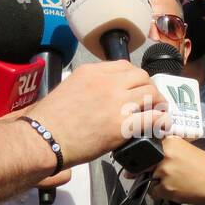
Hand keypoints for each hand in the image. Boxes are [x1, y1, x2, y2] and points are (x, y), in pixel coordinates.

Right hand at [32, 61, 167, 166]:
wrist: (42, 138)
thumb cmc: (48, 120)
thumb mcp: (67, 88)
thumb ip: (88, 87)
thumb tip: (100, 96)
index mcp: (92, 72)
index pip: (124, 66)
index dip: (134, 78)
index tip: (136, 87)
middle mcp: (107, 83)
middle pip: (141, 77)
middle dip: (148, 88)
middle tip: (150, 100)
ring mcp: (116, 103)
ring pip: (150, 94)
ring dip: (157, 103)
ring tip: (157, 112)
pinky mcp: (122, 125)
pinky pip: (152, 117)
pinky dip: (160, 121)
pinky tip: (161, 126)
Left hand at [149, 136, 204, 204]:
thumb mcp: (187, 150)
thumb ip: (170, 151)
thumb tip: (152, 157)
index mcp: (170, 142)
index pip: (148, 148)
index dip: (150, 157)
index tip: (153, 161)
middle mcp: (165, 154)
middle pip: (147, 165)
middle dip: (154, 171)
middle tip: (171, 174)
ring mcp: (165, 171)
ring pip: (150, 179)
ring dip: (160, 183)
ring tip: (178, 182)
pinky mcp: (166, 187)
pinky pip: (155, 193)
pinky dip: (163, 194)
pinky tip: (177, 190)